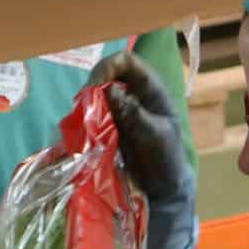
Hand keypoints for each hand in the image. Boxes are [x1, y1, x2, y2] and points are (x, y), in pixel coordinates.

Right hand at [93, 51, 198, 248]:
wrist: (162, 188)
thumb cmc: (165, 159)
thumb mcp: (153, 134)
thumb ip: (133, 112)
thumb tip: (110, 91)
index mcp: (151, 89)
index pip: (126, 61)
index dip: (109, 66)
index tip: (95, 86)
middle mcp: (133, 94)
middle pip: (106, 74)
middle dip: (93, 86)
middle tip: (83, 105)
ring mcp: (120, 109)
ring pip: (97, 94)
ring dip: (87, 104)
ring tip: (82, 120)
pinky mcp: (110, 126)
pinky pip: (93, 114)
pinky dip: (86, 119)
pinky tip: (82, 129)